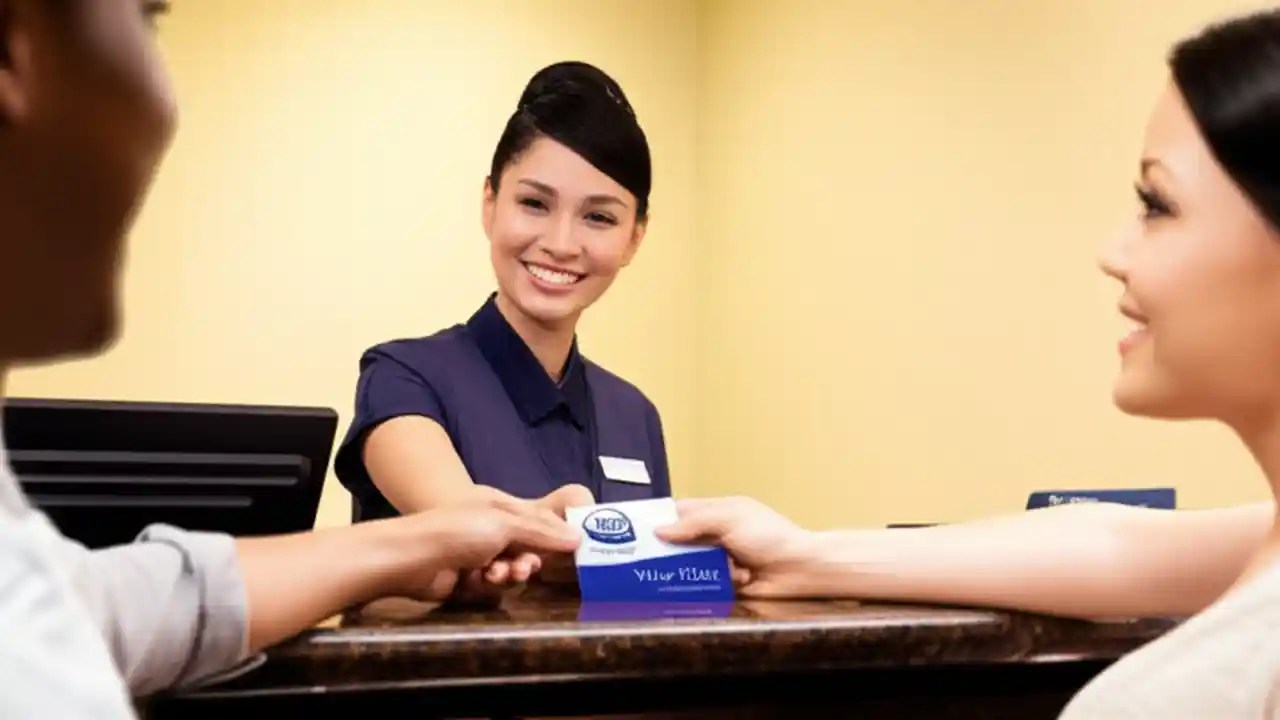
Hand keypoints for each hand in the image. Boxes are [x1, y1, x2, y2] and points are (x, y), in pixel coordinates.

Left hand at [444, 484, 595, 602]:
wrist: (411, 557)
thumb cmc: (459, 530)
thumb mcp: (505, 523)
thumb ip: (542, 532)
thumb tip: (577, 537)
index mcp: (499, 507)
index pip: (537, 520)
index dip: (553, 535)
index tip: (572, 550)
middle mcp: (490, 530)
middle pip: (526, 549)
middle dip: (527, 560)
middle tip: (526, 567)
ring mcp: (477, 555)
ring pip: (510, 570)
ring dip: (508, 573)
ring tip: (497, 574)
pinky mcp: (467, 581)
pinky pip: (491, 586)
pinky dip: (487, 584)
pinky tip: (478, 581)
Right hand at [655, 496, 815, 597]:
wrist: (801, 568)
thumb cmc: (769, 535)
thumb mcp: (729, 518)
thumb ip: (694, 523)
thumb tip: (660, 531)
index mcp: (719, 512)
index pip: (682, 511)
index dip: (660, 518)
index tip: (635, 528)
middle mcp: (719, 534)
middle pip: (683, 541)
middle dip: (670, 549)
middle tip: (645, 558)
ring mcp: (724, 559)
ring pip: (693, 564)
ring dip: (697, 567)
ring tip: (688, 571)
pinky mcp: (729, 582)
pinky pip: (709, 583)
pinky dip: (717, 582)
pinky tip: (735, 579)